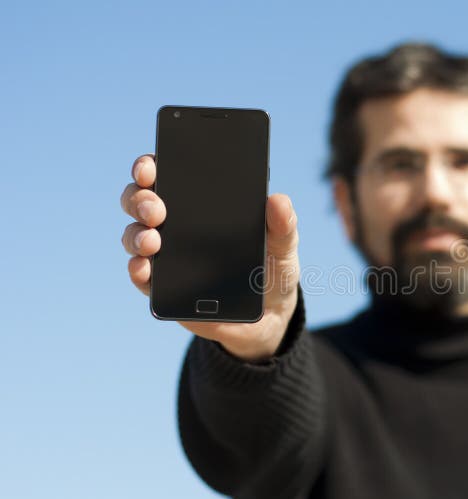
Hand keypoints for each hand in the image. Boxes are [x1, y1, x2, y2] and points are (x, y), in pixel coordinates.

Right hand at [120, 154, 299, 361]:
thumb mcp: (283, 244)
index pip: (168, 174)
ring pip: (135, 235)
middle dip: (140, 200)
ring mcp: (166, 256)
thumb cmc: (273, 269)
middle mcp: (176, 225)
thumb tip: (278, 200)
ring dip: (136, 235)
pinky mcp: (164, 288)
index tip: (150, 168)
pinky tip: (144, 269)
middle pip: (141, 201)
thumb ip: (283, 224)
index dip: (150, 166)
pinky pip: (141, 276)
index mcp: (203, 205)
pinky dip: (137, 270)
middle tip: (156, 210)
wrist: (269, 314)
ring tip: (153, 242)